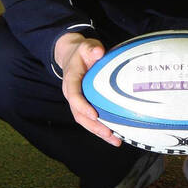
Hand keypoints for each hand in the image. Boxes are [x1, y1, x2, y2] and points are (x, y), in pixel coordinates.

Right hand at [54, 32, 121, 146]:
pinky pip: (91, 121)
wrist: (73, 56)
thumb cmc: (83, 52)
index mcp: (71, 81)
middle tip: (109, 133)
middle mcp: (72, 94)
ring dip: (99, 132)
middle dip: (94, 126)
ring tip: (115, 141)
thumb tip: (98, 51)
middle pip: (79, 114)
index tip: (95, 114)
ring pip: (85, 121)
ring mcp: (78, 102)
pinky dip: (102, 130)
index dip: (82, 106)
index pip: (74, 96)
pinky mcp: (85, 106)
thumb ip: (91, 48)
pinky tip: (116, 136)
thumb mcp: (87, 46)